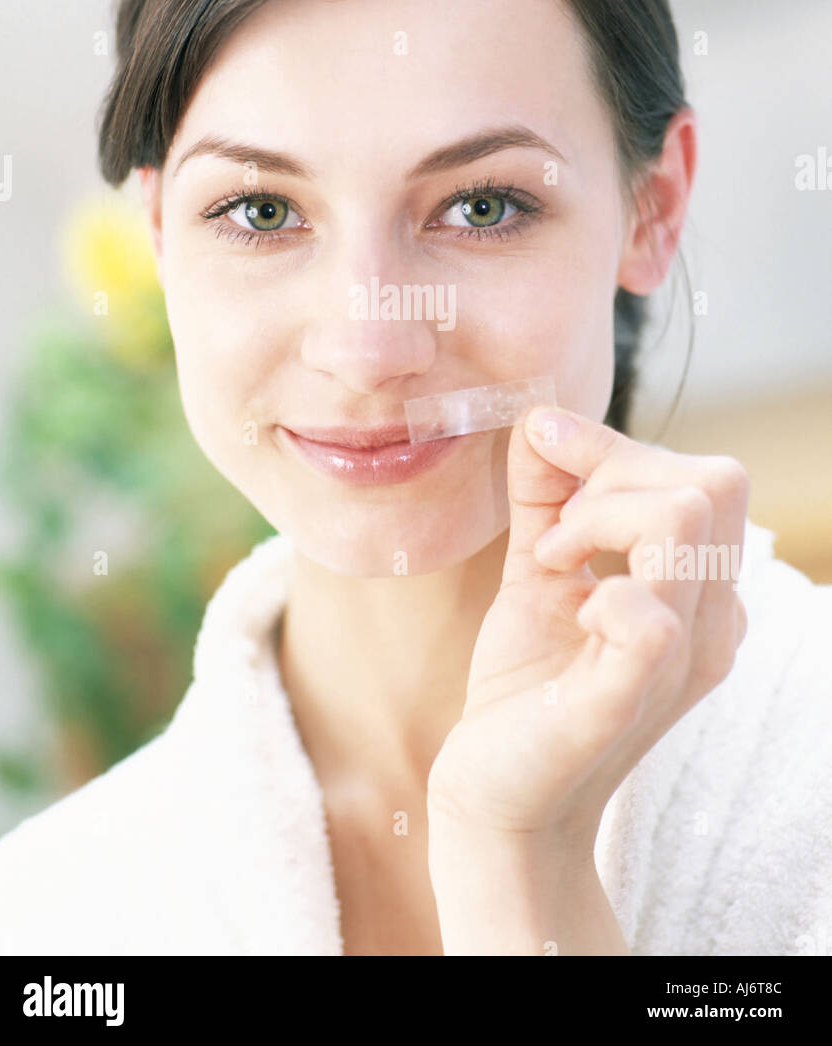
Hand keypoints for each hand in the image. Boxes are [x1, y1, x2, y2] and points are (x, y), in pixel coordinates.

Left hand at [427, 405, 749, 851]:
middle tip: (557, 534)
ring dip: (596, 518)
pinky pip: (649, 618)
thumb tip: (541, 419)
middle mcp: (710, 621)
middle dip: (614, 474)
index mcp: (698, 589)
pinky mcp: (628, 699)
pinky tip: (570, 611)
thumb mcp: (539, 569)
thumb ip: (545, 495)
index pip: (706, 475)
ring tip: (554, 563)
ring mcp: (679, 662)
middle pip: (712, 481)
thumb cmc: (529, 684)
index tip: (547, 460)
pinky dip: (599, 592)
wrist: (497, 791)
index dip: (618, 448)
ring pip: (684, 522)